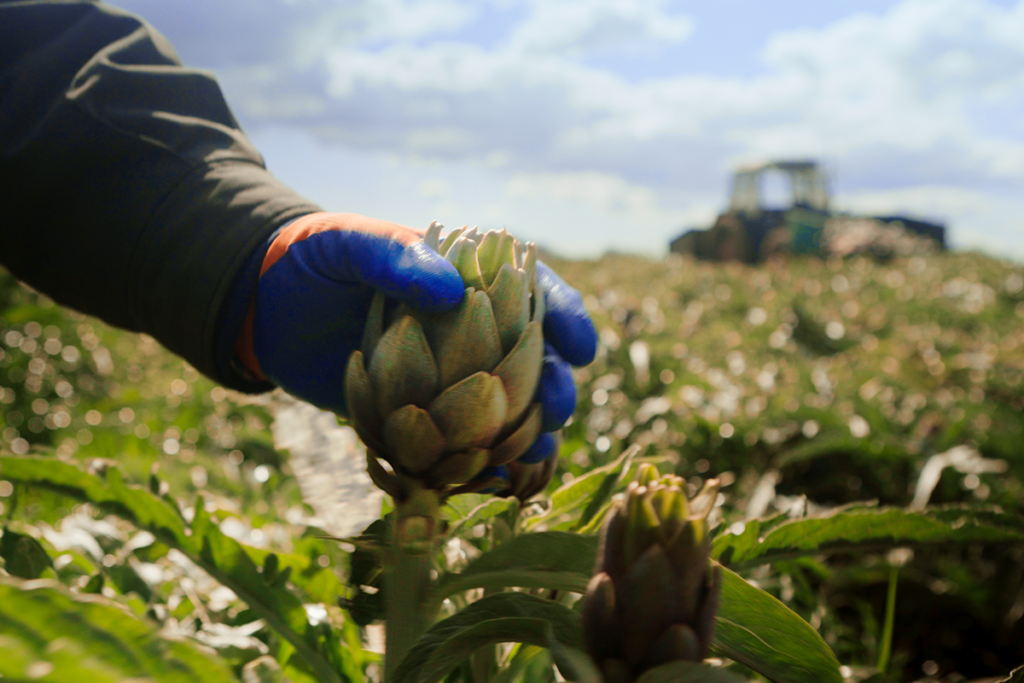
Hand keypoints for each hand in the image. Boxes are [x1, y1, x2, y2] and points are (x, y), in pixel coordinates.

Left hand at [236, 212, 596, 471]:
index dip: (565, 319)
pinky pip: (461, 447)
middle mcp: (470, 334)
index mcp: (468, 280)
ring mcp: (448, 381)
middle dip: (553, 387)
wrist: (265, 309)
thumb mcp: (351, 245)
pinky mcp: (420, 421)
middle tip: (554, 409)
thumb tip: (453, 291)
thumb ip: (396, 258)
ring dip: (526, 437)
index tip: (582, 346)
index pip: (534, 295)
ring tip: (529, 460)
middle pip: (534, 363)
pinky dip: (481, 467)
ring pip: (508, 413)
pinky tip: (491, 484)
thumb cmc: (316, 262)